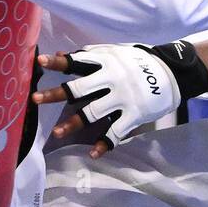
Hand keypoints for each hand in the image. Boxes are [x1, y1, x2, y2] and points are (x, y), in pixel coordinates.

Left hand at [33, 44, 184, 156]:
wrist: (173, 73)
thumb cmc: (138, 62)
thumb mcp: (116, 53)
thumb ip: (89, 55)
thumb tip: (60, 55)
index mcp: (106, 63)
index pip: (77, 61)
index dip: (59, 62)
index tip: (40, 62)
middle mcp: (111, 80)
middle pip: (79, 89)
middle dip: (55, 94)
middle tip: (34, 99)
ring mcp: (122, 98)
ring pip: (93, 113)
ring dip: (72, 123)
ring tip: (56, 133)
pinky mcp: (134, 115)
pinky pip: (115, 132)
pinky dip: (104, 144)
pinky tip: (92, 154)